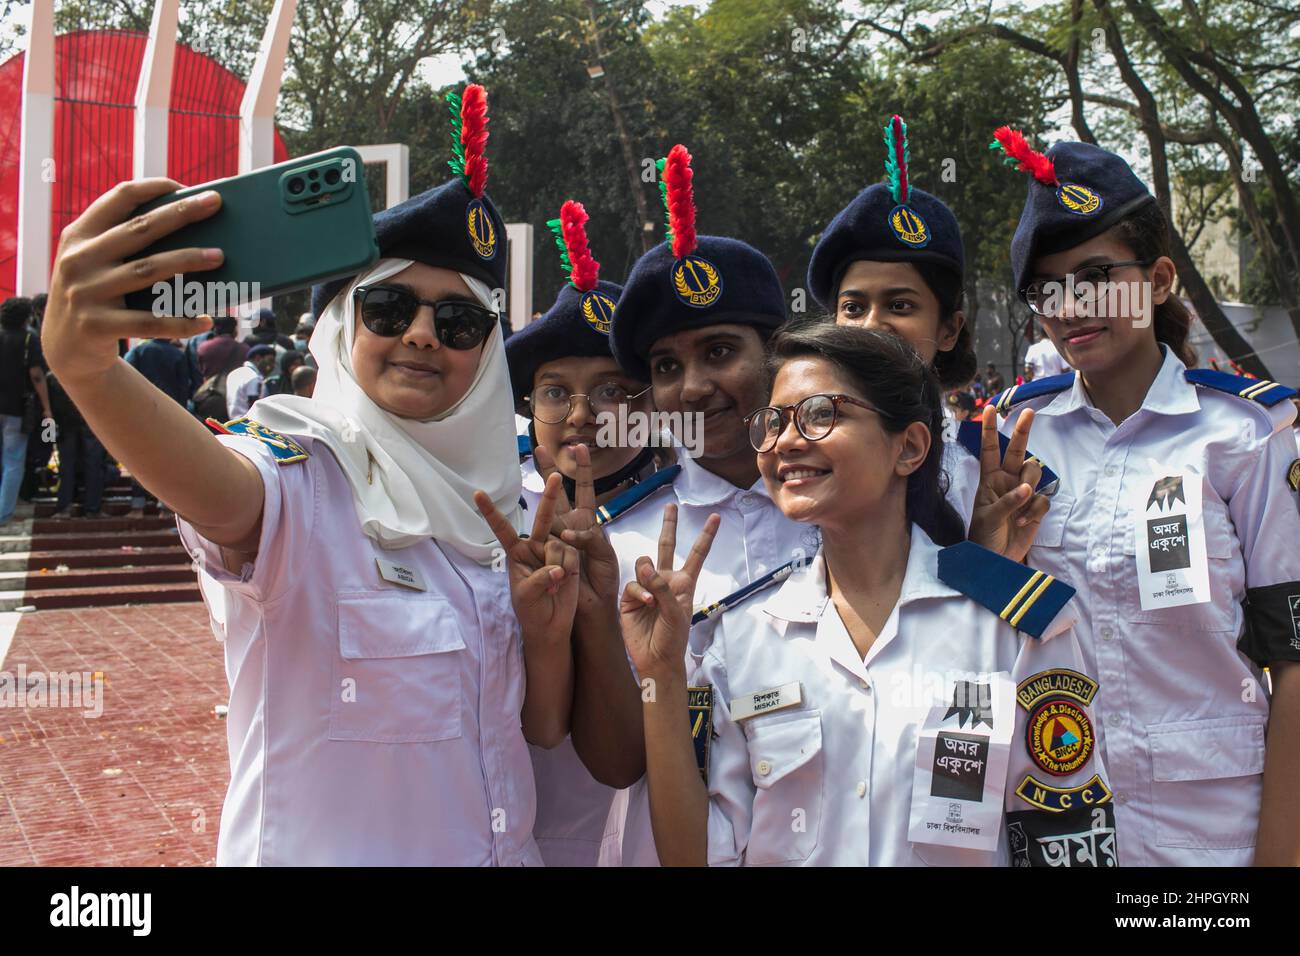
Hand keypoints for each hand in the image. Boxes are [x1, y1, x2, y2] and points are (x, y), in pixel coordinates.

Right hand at [43, 179, 222, 384]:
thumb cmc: (96, 297)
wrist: (64, 349)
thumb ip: (123, 244)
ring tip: (220, 255)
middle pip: (140, 229)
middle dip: (181, 213)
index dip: (153, 188)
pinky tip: (206, 319)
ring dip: (189, 260)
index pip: (117, 198)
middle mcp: (79, 259)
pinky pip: (149, 322)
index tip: (185, 186)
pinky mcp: (97, 325)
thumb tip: (187, 226)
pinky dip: (181, 322)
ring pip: (149, 270)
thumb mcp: (94, 264)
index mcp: (78, 236)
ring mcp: (86, 293)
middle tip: (215, 203)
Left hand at [475, 473, 578, 648]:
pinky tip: (562, 583)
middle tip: (556, 476)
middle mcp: (535, 547)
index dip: (490, 511)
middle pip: (542, 519)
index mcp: (516, 552)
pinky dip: (567, 570)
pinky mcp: (570, 559)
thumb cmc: (530, 610)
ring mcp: (553, 551)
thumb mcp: (526, 596)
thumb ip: (539, 578)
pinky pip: (571, 556)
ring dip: (556, 566)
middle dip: (549, 497)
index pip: (501, 529)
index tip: (476, 493)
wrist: (550, 624)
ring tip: (551, 587)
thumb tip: (557, 568)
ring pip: (559, 545)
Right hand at [532, 444, 620, 615]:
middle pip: (556, 493)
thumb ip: (591, 538)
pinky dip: (557, 555)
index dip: (583, 469)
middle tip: (539, 447)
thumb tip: (566, 533)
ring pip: (545, 517)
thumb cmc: (603, 581)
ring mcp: (554, 540)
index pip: (584, 490)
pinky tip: (566, 569)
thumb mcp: (605, 555)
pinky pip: (546, 546)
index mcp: (587, 523)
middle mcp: (568, 526)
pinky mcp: (545, 557)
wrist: (592, 610)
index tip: (579, 447)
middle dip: (547, 469)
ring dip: (543, 505)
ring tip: (544, 505)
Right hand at [619, 504, 719, 683]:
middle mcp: (665, 581)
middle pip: (666, 546)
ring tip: (652, 597)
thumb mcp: (676, 612)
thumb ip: (662, 588)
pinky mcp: (630, 597)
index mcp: (683, 583)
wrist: (655, 659)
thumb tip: (646, 566)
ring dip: (648, 574)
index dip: (705, 536)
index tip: (716, 518)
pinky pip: (633, 584)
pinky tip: (645, 604)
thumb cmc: (673, 638)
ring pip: (644, 563)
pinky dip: (639, 592)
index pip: (696, 555)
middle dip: (669, 525)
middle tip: (671, 506)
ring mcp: (647, 588)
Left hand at [968, 405, 1050, 561]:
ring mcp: (1023, 493)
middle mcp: (1007, 482)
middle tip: (1029, 412)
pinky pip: (1043, 499)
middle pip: (1018, 451)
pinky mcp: (1035, 507)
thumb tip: (1027, 488)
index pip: (990, 450)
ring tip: (1018, 511)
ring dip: (1029, 489)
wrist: (996, 560)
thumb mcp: (989, 518)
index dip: (990, 430)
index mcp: (989, 480)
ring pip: (1035, 474)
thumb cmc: (984, 537)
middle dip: (1023, 431)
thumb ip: (1007, 501)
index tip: (989, 410)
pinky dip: (1035, 510)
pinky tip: (1024, 522)